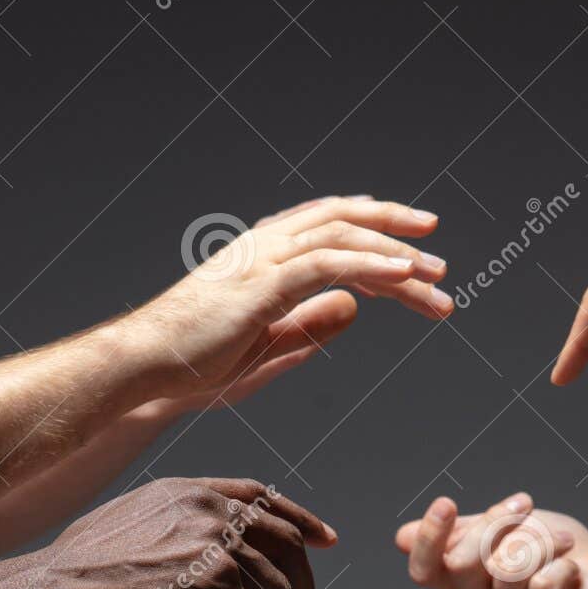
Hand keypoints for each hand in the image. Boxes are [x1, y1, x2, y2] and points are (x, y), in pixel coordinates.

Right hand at [47, 475, 334, 588]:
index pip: (262, 498)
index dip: (300, 520)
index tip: (326, 542)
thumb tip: (192, 543)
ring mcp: (216, 546)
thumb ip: (169, 529)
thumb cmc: (72, 582)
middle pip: (286, 551)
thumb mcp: (123, 531)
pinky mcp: (216, 588)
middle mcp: (210, 511)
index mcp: (190, 493)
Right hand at [130, 196, 451, 401]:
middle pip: (344, 220)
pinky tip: (404, 277)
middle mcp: (266, 246)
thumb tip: (354, 309)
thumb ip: (311, 326)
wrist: (148, 368)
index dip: (373, 232)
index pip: (329, 229)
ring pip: (343, 237)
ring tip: (436, 277)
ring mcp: (264, 260)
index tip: (413, 246)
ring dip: (396, 255)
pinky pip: (328, 263)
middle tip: (439, 254)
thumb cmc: (196, 364)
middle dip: (396, 230)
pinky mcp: (263, 283)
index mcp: (265, 258)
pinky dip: (371, 265)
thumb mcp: (270, 346)